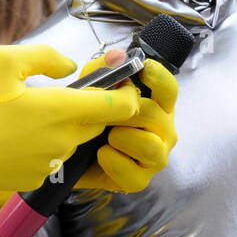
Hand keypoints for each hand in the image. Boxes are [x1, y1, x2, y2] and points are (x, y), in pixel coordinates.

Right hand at [0, 44, 142, 192]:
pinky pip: (51, 159)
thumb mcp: (3, 60)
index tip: (118, 82)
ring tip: (26, 114)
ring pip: (71, 141)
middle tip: (59, 92)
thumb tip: (71, 67)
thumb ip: (46, 57)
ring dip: (62, 127)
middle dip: (88, 108)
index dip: (124, 93)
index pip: (117, 107)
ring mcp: (49, 165)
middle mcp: (62, 142)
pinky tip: (14, 136)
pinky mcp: (34, 180)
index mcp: (61, 110)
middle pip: (95, 124)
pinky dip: (42, 146)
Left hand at [76, 57, 178, 192]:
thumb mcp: (90, 88)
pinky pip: (132, 171)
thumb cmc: (88, 119)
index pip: (169, 89)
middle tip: (105, 111)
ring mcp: (155, 157)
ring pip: (150, 144)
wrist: (68, 157)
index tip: (143, 69)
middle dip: (126, 111)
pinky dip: (113, 161)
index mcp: (156, 105)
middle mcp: (162, 130)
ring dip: (122, 137)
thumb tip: (117, 55)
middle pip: (154, 115)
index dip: (158, 77)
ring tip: (106, 135)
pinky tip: (101, 154)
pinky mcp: (140, 180)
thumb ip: (102, 69)